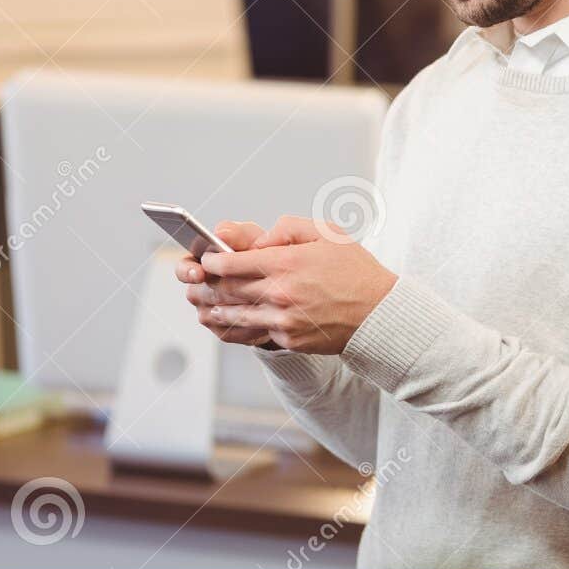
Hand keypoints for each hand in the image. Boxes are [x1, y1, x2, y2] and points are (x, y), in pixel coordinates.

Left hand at [184, 214, 397, 353]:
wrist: (379, 314)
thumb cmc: (354, 269)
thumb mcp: (326, 233)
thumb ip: (288, 228)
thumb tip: (257, 242)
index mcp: (287, 263)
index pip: (234, 262)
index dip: (213, 260)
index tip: (205, 257)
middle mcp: (281, 293)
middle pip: (227, 289)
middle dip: (204, 282)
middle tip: (189, 277)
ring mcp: (283, 320)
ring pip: (233, 314)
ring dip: (212, 306)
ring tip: (200, 301)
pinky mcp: (288, 339)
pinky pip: (251, 333)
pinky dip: (231, 326)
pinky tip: (221, 320)